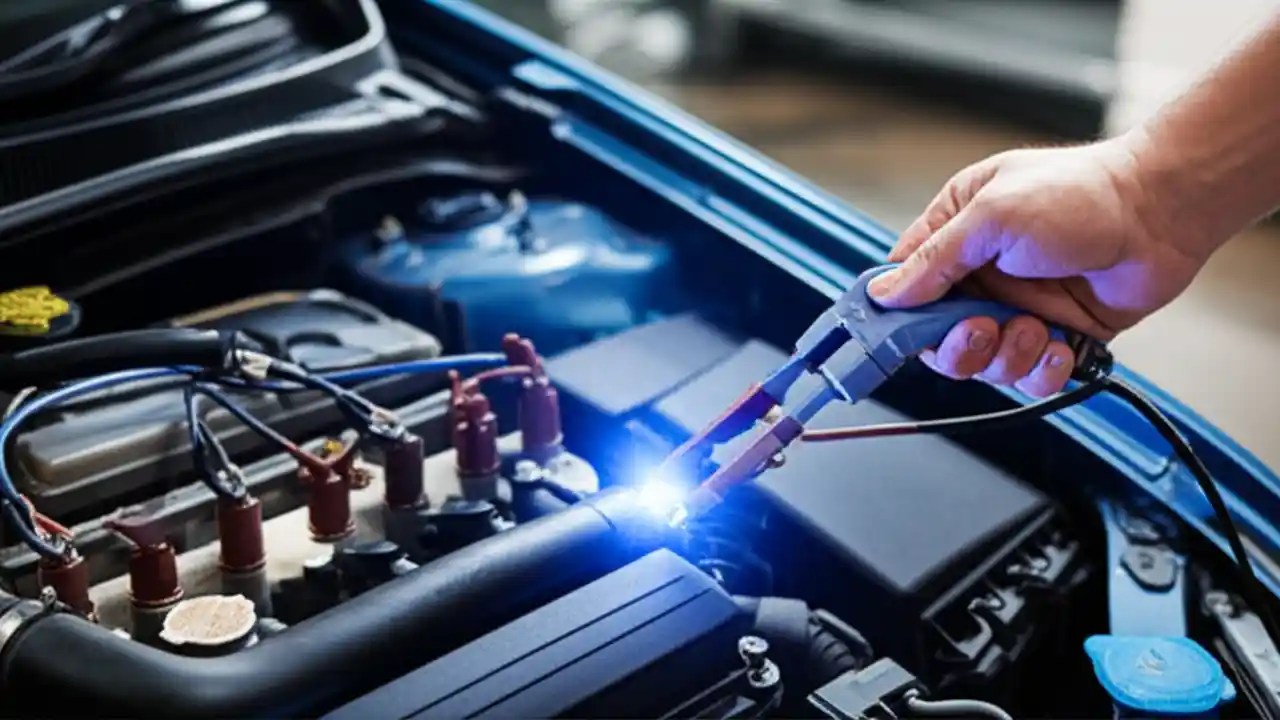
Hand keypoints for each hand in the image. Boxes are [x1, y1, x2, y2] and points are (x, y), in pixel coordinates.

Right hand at [869, 134, 1210, 396]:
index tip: (892, 339)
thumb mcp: (991, 216)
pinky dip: (1042, 371)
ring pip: (984, 362)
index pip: (904, 284)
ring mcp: (1020, 306)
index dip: (895, 315)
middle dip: (957, 345)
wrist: (1161, 214)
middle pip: (937, 336)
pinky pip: (1030, 374)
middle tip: (981, 331)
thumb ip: (933, 260)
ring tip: (1036, 329)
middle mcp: (983, 273)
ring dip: (1007, 355)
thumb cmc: (1080, 195)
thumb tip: (884, 294)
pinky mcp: (1058, 335)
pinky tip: (1060, 348)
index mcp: (957, 231)